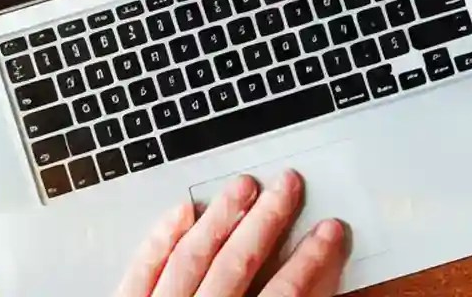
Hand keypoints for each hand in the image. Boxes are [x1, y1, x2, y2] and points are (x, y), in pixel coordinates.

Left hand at [114, 169, 348, 296]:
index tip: (331, 232)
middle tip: (288, 185)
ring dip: (222, 217)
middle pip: (238, 263)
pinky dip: (161, 240)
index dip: (311, 261)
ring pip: (192, 257)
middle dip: (267, 220)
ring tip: (244, 185)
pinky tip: (180, 212)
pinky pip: (140, 272)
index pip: (283, 296)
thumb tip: (321, 285)